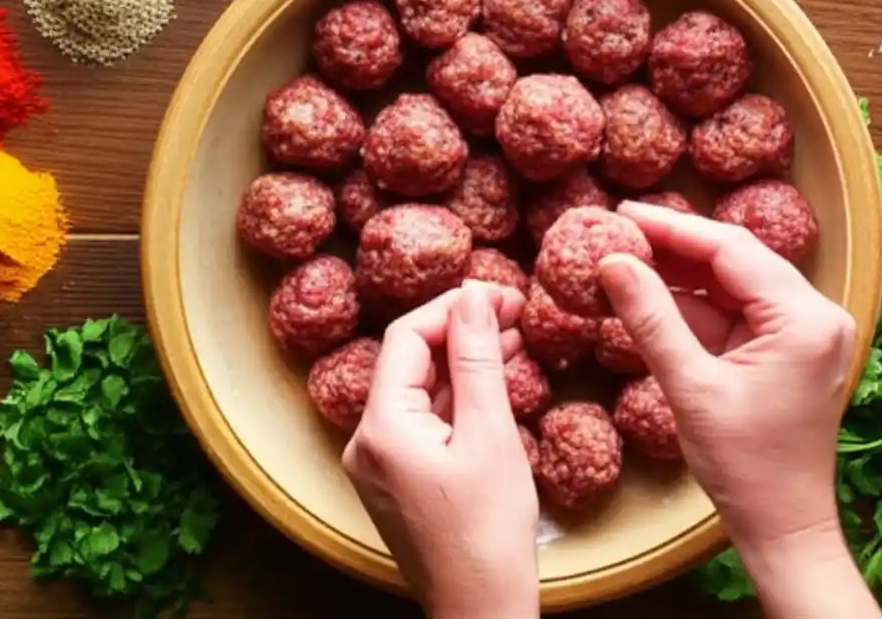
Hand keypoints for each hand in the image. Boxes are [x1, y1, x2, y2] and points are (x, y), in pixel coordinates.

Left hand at [343, 282, 538, 618]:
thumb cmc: (488, 532)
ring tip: (513, 337)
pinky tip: (494, 381)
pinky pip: (425, 420)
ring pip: (420, 390)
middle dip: (461, 332)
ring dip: (464, 362)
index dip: (453, 308)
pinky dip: (458, 398)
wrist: (480, 609)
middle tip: (514, 311)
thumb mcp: (489, 433)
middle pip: (411, 362)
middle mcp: (367, 441)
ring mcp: (380, 462)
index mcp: (381, 427)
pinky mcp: (399, 478)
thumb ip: (478, 360)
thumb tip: (473, 296)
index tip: (500, 295)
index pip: (407, 337)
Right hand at [599, 201, 880, 618]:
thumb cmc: (745, 467)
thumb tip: (613, 262)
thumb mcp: (690, 388)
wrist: (783, 527)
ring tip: (626, 261)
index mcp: (805, 320)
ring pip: (734, 287)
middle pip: (736, 262)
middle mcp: (816, 317)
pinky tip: (652, 298)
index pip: (732, 252)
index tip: (623, 214)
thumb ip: (651, 319)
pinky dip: (696, 309)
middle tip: (618, 232)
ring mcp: (806, 335)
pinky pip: (737, 315)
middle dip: (676, 248)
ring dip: (682, 278)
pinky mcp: (789, 353)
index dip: (673, 229)